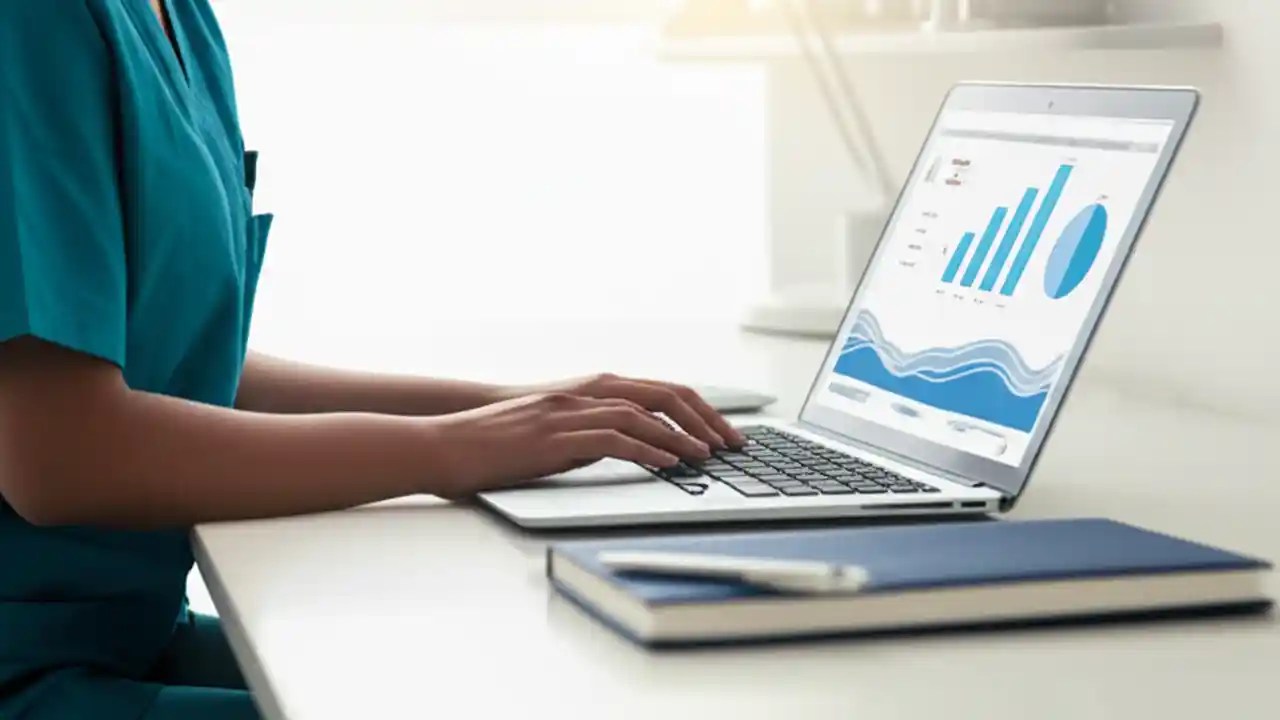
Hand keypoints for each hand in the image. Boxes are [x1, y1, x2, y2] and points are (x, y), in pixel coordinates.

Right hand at [516, 373, 745, 449]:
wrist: (449, 441)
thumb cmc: (499, 441)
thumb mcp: (556, 432)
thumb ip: (592, 433)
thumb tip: (628, 448)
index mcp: (589, 389)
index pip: (659, 390)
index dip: (698, 409)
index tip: (724, 433)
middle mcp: (585, 393)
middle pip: (661, 395)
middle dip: (702, 419)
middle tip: (730, 444)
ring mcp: (570, 412)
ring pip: (641, 415)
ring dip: (679, 436)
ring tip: (706, 456)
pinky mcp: (555, 437)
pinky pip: (611, 439)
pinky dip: (645, 450)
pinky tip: (666, 465)